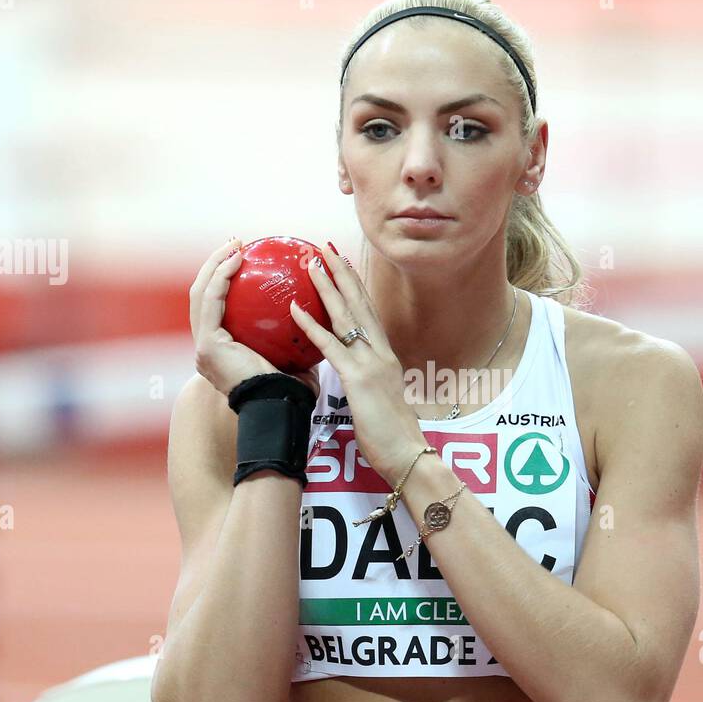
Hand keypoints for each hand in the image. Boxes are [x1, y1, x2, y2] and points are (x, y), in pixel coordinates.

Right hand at [189, 237, 319, 401]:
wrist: (281, 409)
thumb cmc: (290, 390)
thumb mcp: (289, 356)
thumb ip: (290, 335)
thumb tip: (309, 310)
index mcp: (221, 352)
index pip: (215, 310)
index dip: (222, 282)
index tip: (240, 259)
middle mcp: (206, 348)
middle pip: (200, 297)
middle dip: (213, 266)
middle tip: (235, 244)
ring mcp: (203, 347)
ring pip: (200, 294)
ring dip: (216, 265)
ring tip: (235, 245)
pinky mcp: (208, 344)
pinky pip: (212, 301)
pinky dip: (222, 277)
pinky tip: (237, 260)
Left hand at [288, 245, 427, 484]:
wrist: (407, 453)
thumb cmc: (392, 435)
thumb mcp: (379, 399)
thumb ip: (367, 381)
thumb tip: (353, 375)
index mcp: (385, 356)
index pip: (368, 313)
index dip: (355, 286)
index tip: (342, 264)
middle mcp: (380, 352)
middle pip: (359, 304)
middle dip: (342, 273)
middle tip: (325, 247)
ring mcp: (371, 363)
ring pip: (347, 316)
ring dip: (327, 287)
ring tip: (312, 263)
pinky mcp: (358, 379)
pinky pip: (331, 346)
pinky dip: (312, 325)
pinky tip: (294, 309)